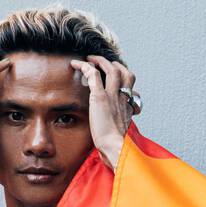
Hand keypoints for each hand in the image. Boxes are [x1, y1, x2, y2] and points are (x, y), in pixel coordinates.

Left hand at [69, 55, 140, 171]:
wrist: (116, 148)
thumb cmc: (117, 147)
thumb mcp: (121, 136)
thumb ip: (118, 130)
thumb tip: (113, 135)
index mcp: (128, 108)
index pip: (130, 87)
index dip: (124, 78)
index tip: (115, 77)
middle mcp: (123, 99)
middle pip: (125, 73)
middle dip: (115, 65)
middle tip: (102, 63)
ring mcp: (113, 96)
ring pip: (112, 69)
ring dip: (101, 61)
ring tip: (90, 58)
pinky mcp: (100, 97)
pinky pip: (93, 74)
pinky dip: (84, 66)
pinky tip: (75, 64)